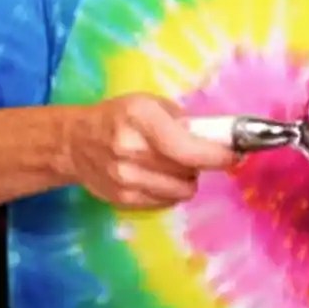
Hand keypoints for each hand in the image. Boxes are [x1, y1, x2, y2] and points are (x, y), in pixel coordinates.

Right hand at [66, 93, 237, 209]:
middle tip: (193, 154)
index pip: (188, 149)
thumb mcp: (151, 105)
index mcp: (141, 118)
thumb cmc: (120, 118)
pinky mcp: (123, 199)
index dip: (218, 156)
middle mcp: (130, 149)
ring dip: (185, 180)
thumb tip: (222, 140)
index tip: (234, 155)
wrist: (74, 143)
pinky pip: (166, 202)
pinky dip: (169, 191)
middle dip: (200, 163)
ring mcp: (124, 178)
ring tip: (172, 165)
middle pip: (189, 171)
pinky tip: (157, 176)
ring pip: (181, 191)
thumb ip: (186, 122)